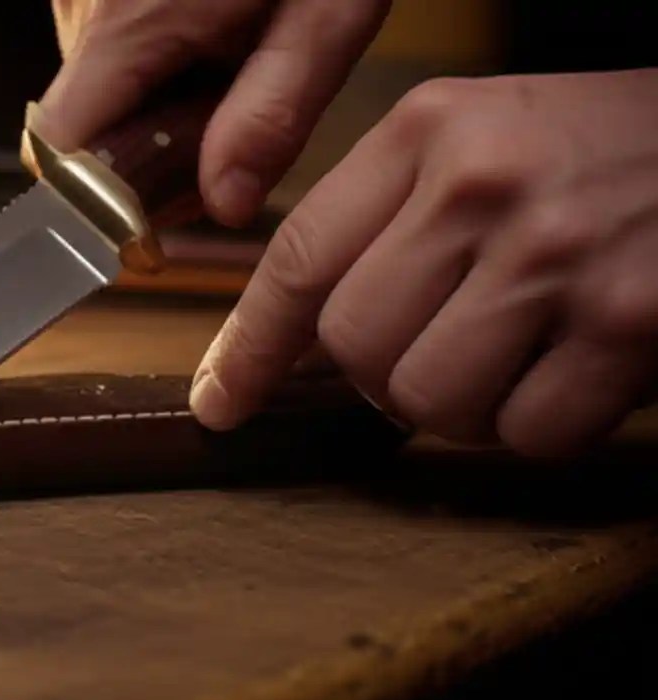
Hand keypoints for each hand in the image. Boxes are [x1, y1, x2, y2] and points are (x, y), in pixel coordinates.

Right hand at [36, 0, 391, 226]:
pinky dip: (144, 60)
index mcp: (134, 23)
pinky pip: (98, 43)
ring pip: (87, 86)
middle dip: (139, 151)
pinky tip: (201, 28)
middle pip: (77, 126)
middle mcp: (87, 4)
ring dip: (145, 103)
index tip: (149, 220)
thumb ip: (272, 116)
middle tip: (221, 123)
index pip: (61, 153)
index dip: (96, 201)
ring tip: (223, 59)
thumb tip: (225, 203)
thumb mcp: (325, 19)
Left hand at [191, 69, 657, 456]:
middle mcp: (482, 184)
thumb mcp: (477, 141)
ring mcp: (556, 253)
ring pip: (428, 401)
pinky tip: (575, 371)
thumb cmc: (597, 151)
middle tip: (444, 347)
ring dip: (465, 406)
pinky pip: (529, 432)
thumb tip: (299, 335)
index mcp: (429, 131)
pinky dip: (544, 425)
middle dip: (385, 374)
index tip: (219, 403)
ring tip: (516, 355)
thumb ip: (386, 218)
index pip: (300, 258)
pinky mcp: (629, 321)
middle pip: (354, 345)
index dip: (248, 347)